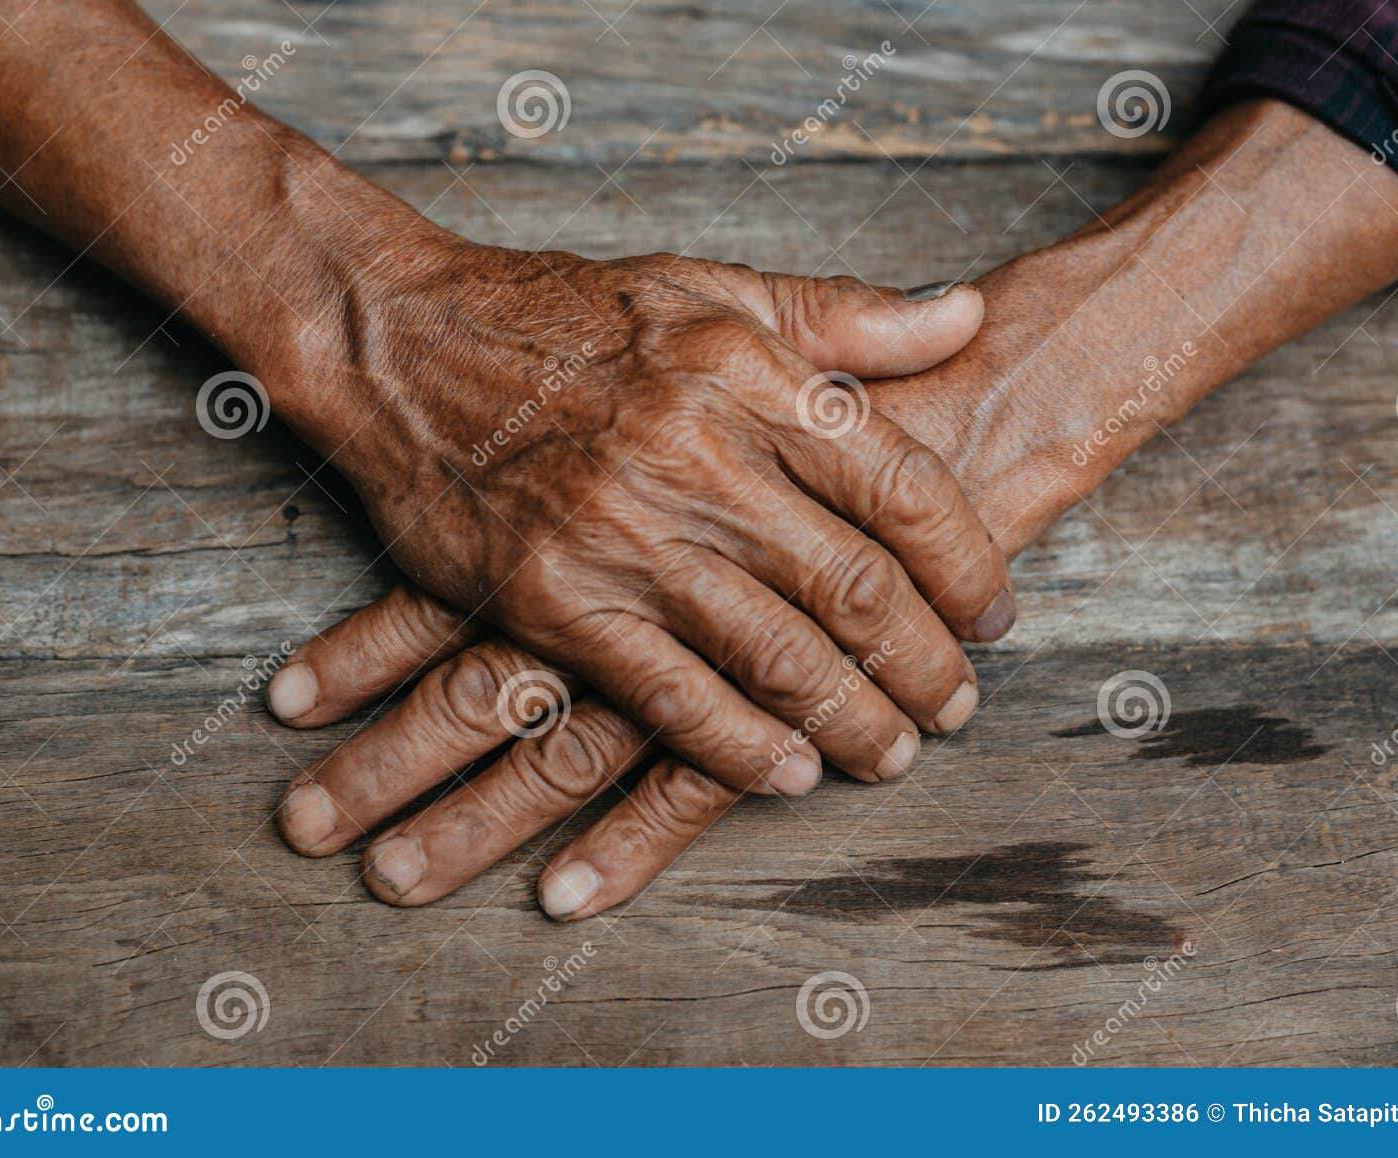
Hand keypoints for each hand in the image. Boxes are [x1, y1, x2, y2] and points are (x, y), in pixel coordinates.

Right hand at [271, 96, 1397, 919]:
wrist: (402, 343)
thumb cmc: (565, 315)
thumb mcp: (711, 286)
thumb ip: (846, 315)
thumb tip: (964, 318)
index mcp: (753, 374)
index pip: (905, 491)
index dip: (970, 566)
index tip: (995, 614)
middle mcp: (700, 455)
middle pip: (856, 591)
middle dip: (925, 667)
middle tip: (957, 707)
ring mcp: (625, 535)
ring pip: (777, 656)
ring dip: (851, 721)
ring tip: (889, 753)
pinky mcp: (556, 600)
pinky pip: (673, 698)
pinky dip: (741, 748)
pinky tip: (787, 772)